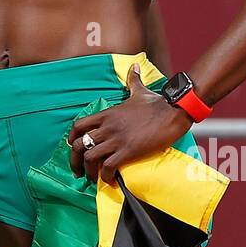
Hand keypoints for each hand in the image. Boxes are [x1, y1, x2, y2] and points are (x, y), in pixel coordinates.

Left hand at [68, 64, 192, 186]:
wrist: (173, 111)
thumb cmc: (157, 102)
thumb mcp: (140, 90)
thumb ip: (133, 80)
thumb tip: (135, 66)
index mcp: (107, 114)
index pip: (79, 126)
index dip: (72, 139)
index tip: (74, 148)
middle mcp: (107, 126)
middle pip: (80, 145)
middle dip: (76, 161)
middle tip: (79, 171)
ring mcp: (116, 139)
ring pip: (90, 158)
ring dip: (89, 171)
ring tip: (94, 178)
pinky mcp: (128, 150)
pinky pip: (108, 166)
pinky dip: (105, 176)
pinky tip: (110, 180)